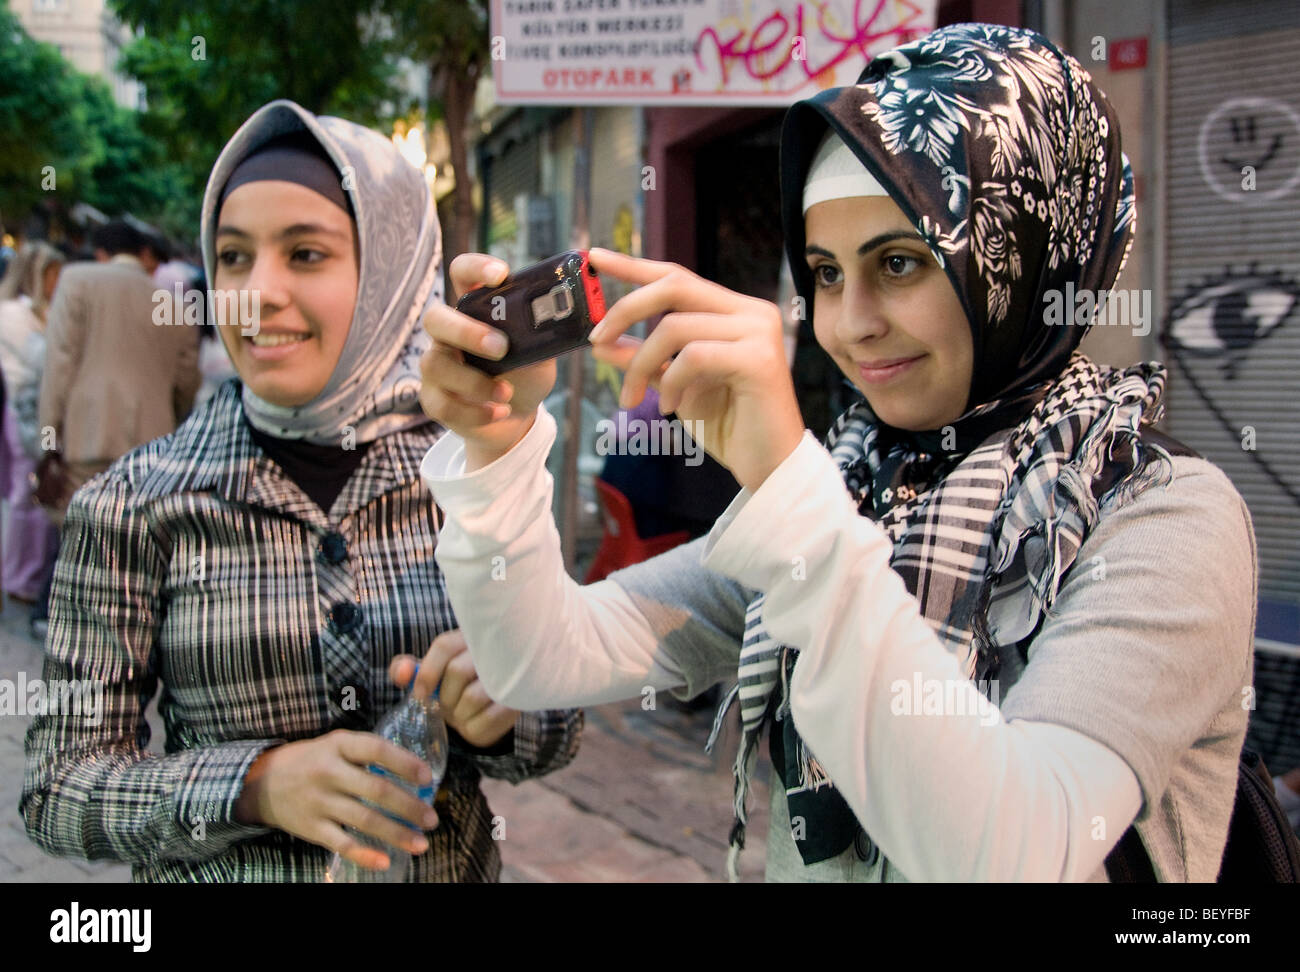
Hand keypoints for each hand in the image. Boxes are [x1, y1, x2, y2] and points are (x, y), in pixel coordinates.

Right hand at [235, 731, 439, 871]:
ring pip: (365, 820)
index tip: (428, 778)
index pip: (377, 750)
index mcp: (339, 745)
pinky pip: (342, 844)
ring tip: (421, 843)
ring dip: (397, 833)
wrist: (260, 783)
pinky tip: (385, 861)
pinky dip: (365, 855)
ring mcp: (319, 802)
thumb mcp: (335, 744)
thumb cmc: (311, 760)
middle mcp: (329, 772)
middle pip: (377, 790)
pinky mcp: (312, 828)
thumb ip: (367, 753)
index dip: (405, 763)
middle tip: (432, 819)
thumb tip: (414, 769)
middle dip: (409, 807)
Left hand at [389, 629, 518, 749]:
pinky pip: (487, 718)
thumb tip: (402, 675)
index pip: (444, 646)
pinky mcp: (516, 701)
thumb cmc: (451, 687)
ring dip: (459, 713)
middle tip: (446, 705)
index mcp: (467, 639)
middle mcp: (491, 651)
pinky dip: (473, 727)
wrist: (484, 710)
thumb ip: (405, 670)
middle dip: (444, 696)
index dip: (427, 672)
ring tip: (462, 712)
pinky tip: (475, 721)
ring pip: (472, 697)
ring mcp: (507, 675)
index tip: (419, 695)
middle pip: (457, 671)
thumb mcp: (426, 675)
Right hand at [419, 253, 557, 470]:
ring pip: (435, 365)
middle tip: (501, 347)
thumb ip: (546, 335)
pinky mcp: (434, 398)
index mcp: (474, 310)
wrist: (516, 416)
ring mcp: (437, 365)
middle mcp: (448, 332)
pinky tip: (499, 411)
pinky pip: (444, 403)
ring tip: (506, 393)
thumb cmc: (525, 375)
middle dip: (467, 332)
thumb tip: (564, 318)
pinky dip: (476, 411)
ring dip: (475, 382)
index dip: (476, 267)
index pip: (462, 273)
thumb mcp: (542, 353)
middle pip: (435, 318)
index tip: (501, 274)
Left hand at [585, 248, 805, 491]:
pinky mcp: (760, 358)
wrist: (769, 467)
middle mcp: (751, 312)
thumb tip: (601, 341)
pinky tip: (670, 408)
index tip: (595, 258)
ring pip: (676, 326)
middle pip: (674, 286)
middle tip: (595, 340)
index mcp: (733, 312)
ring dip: (642, 364)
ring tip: (633, 398)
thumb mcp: (672, 387)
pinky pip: (694, 356)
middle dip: (626, 309)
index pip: (677, 277)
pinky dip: (671, 382)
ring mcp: (759, 331)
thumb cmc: (727, 425)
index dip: (634, 267)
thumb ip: (643, 360)